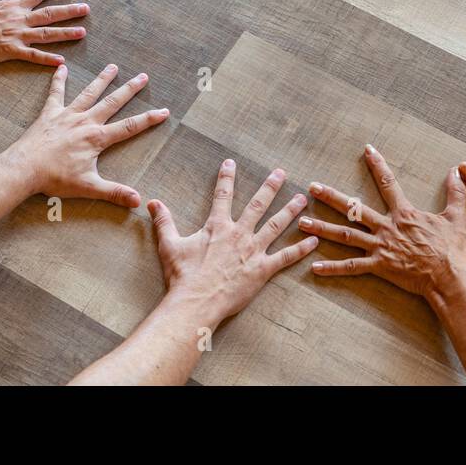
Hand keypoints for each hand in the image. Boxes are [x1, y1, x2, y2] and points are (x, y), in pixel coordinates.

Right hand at [0, 0, 87, 66]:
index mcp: (13, 5)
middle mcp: (19, 19)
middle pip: (49, 14)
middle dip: (69, 11)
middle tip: (86, 8)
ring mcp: (17, 36)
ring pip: (47, 34)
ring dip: (66, 33)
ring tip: (82, 33)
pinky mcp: (11, 51)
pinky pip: (33, 56)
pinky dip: (47, 59)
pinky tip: (62, 61)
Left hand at [0, 63, 168, 207]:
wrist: (24, 168)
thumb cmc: (55, 178)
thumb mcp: (89, 187)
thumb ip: (114, 192)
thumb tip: (138, 200)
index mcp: (97, 138)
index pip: (129, 127)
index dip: (148, 119)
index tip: (164, 111)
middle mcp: (85, 122)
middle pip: (112, 102)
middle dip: (129, 89)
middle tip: (143, 76)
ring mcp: (67, 115)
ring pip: (89, 93)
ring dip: (102, 80)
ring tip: (113, 66)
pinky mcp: (50, 114)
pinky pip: (56, 93)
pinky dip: (59, 80)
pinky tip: (61, 67)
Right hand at [147, 159, 317, 326]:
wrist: (195, 303)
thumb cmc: (182, 276)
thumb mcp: (169, 245)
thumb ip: (163, 222)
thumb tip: (152, 203)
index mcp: (218, 226)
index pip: (222, 195)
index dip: (226, 177)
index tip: (231, 162)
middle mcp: (239, 233)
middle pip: (258, 204)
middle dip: (270, 186)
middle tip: (281, 172)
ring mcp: (253, 251)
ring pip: (276, 225)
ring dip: (290, 211)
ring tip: (302, 199)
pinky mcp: (263, 270)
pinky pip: (285, 257)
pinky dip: (301, 249)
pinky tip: (314, 240)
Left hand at [301, 145, 465, 298]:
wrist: (448, 276)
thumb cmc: (452, 248)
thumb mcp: (456, 216)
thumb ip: (455, 193)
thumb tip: (457, 170)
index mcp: (404, 213)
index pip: (388, 183)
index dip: (378, 165)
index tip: (367, 150)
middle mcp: (387, 227)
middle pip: (354, 208)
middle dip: (331, 197)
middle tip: (312, 187)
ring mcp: (380, 247)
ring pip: (345, 236)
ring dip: (322, 229)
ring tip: (303, 223)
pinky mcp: (378, 266)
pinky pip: (351, 267)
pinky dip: (333, 268)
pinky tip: (314, 267)